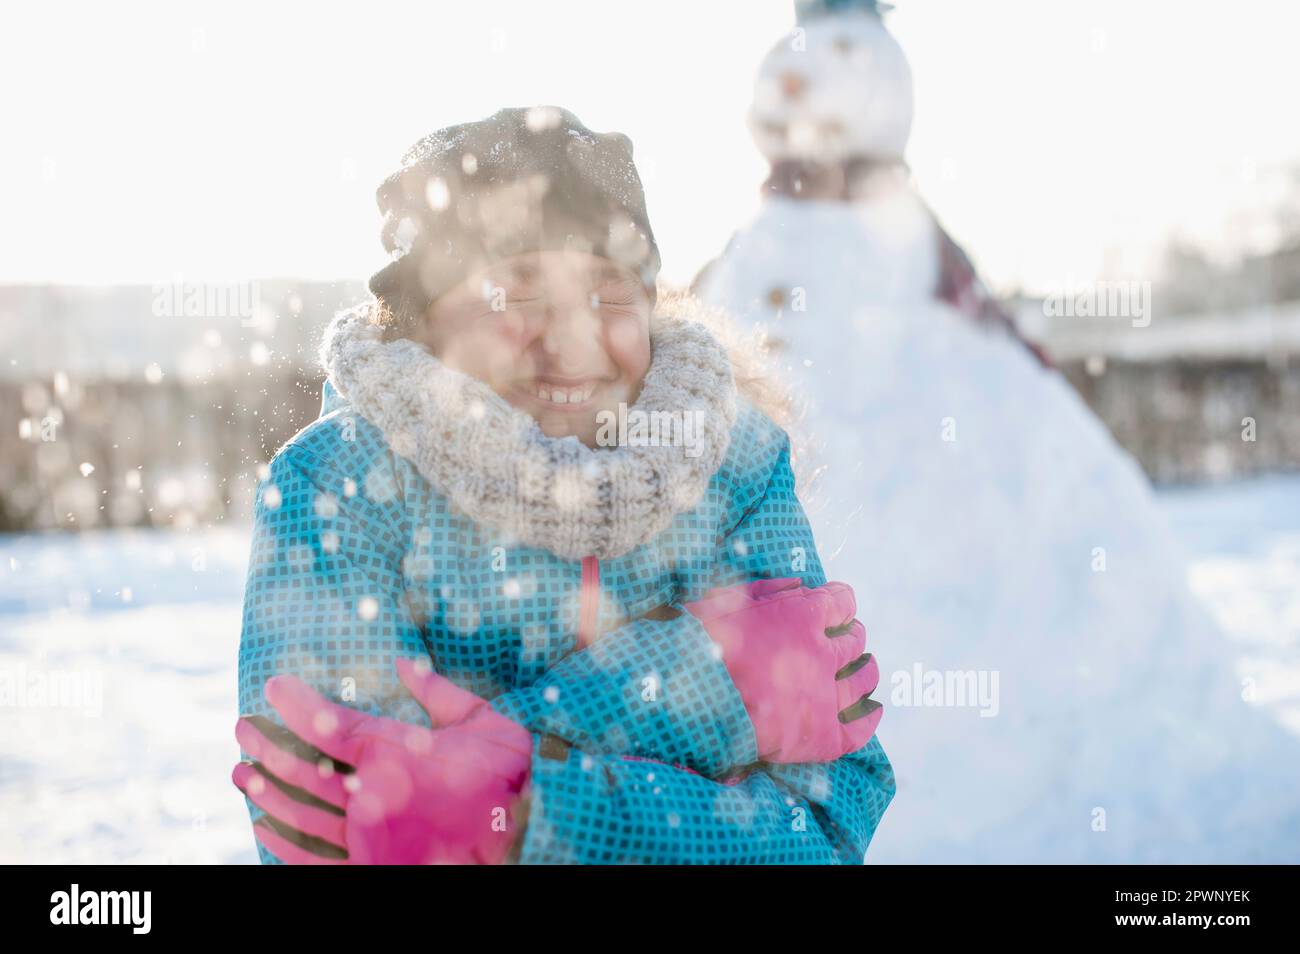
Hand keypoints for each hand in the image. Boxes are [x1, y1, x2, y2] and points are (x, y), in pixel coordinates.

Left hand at [231, 658, 532, 863]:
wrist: (522, 841)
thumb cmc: (506, 781)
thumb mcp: (488, 724)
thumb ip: (443, 693)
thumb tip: (404, 664)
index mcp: (398, 757)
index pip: (332, 725)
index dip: (296, 704)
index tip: (273, 686)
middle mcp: (373, 796)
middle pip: (303, 769)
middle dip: (267, 745)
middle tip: (242, 728)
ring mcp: (368, 836)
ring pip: (301, 813)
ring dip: (267, 791)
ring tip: (242, 772)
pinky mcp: (369, 865)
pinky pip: (312, 858)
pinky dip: (282, 843)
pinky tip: (263, 825)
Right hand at [686, 578, 881, 762]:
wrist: (692, 707)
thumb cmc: (700, 649)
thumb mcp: (724, 602)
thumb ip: (765, 590)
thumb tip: (798, 586)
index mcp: (801, 618)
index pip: (841, 602)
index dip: (839, 601)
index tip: (836, 604)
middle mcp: (822, 655)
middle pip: (855, 640)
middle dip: (851, 635)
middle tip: (846, 639)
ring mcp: (826, 697)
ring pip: (863, 678)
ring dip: (865, 670)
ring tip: (862, 669)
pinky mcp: (824, 736)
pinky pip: (859, 727)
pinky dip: (868, 716)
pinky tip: (870, 709)